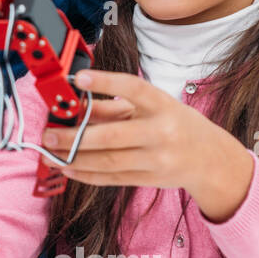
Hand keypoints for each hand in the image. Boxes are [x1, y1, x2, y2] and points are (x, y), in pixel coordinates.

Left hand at [41, 68, 254, 222]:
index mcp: (163, 105)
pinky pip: (111, 178)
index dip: (107, 82)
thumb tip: (76, 103)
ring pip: (107, 161)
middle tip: (47, 134)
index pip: (134, 88)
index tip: (80, 78)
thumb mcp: (152, 107)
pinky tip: (66, 168)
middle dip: (74, 137)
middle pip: (112, 136)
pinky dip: (85, 174)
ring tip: (49, 153)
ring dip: (73, 158)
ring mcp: (157, 160)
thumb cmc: (176, 125)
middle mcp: (162, 133)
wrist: (212, 160)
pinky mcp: (149, 179)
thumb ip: (114, 105)